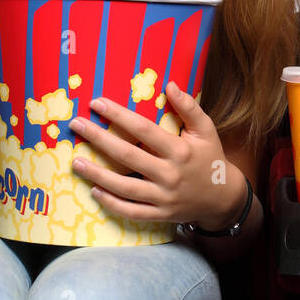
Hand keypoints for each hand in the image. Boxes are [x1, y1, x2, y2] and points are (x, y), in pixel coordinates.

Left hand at [66, 82, 243, 227]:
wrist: (223, 198)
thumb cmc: (211, 158)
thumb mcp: (206, 130)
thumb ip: (189, 107)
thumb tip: (169, 85)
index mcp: (180, 150)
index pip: (143, 129)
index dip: (118, 115)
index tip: (97, 103)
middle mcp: (169, 174)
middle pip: (127, 156)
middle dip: (99, 139)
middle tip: (76, 125)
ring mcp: (163, 197)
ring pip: (124, 187)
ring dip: (97, 174)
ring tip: (75, 162)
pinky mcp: (159, 215)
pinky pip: (131, 211)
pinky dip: (111, 203)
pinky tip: (95, 191)